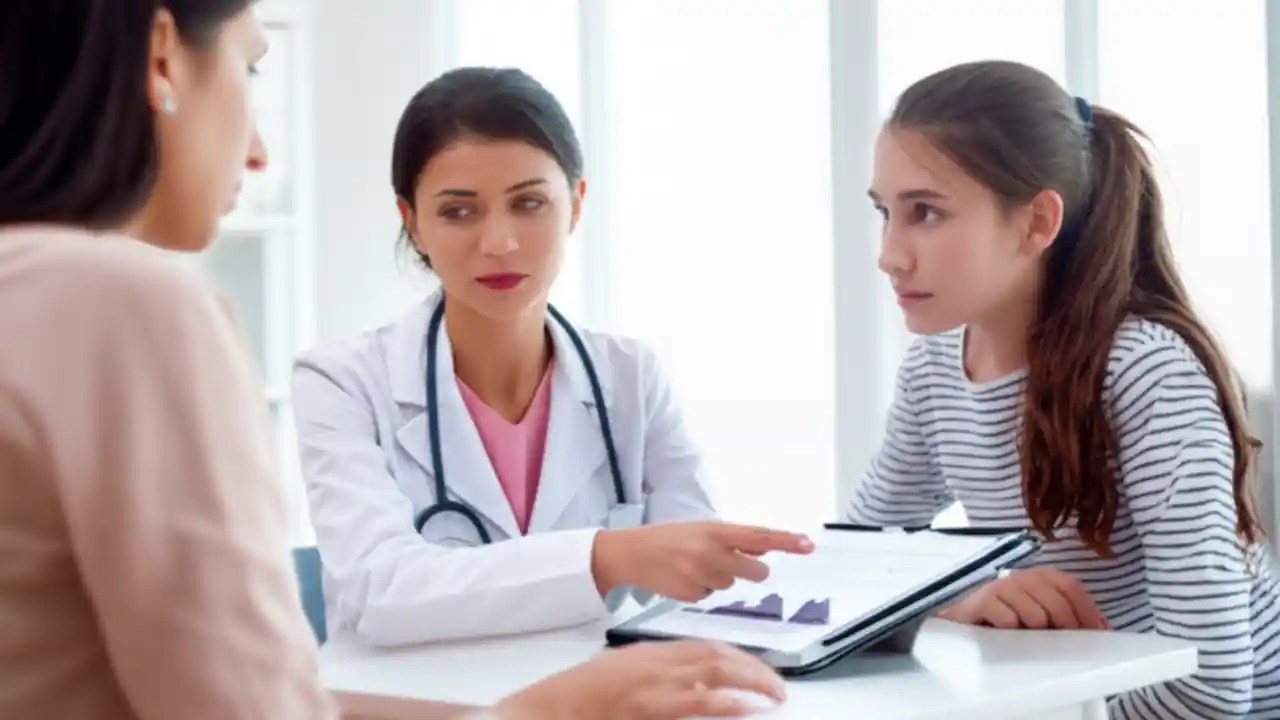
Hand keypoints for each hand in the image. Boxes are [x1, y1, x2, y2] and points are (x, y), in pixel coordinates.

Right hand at [494, 640, 784, 719]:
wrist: (548, 709)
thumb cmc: (580, 696)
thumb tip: (691, 685)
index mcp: (650, 653)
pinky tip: (747, 706)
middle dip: (753, 669)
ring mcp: (652, 686)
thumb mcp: (621, 673)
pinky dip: (725, 702)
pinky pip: (695, 703)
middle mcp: (655, 664)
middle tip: (777, 686)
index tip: (759, 670)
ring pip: (713, 673)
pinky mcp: (646, 709)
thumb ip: (655, 673)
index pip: (706, 647)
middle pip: (717, 656)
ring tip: (774, 694)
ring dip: (750, 681)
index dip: (739, 657)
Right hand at [592, 521, 814, 600]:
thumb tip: (763, 548)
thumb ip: (732, 539)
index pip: (760, 536)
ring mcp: (702, 574)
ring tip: (692, 566)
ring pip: (730, 584)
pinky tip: (682, 578)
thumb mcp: (701, 530)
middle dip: (749, 570)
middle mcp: (712, 551)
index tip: (808, 544)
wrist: (632, 553)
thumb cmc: (668, 538)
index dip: (786, 541)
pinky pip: (709, 595)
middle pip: (755, 571)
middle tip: (728, 563)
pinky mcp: (691, 593)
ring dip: (718, 578)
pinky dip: (700, 589)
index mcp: (716, 530)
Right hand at [937, 566, 1109, 630]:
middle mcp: (1021, 576)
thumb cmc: (1008, 616)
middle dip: (1067, 626)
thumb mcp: (1041, 611)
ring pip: (1035, 615)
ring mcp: (1001, 586)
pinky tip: (1007, 634)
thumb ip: (1069, 613)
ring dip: (1037, 630)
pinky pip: (1008, 619)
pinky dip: (1013, 630)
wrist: (963, 618)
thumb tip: (1102, 627)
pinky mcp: (982, 600)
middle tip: (1067, 644)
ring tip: (1030, 638)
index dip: (1086, 610)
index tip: (1096, 633)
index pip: (1070, 586)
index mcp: (1040, 575)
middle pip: (1057, 601)